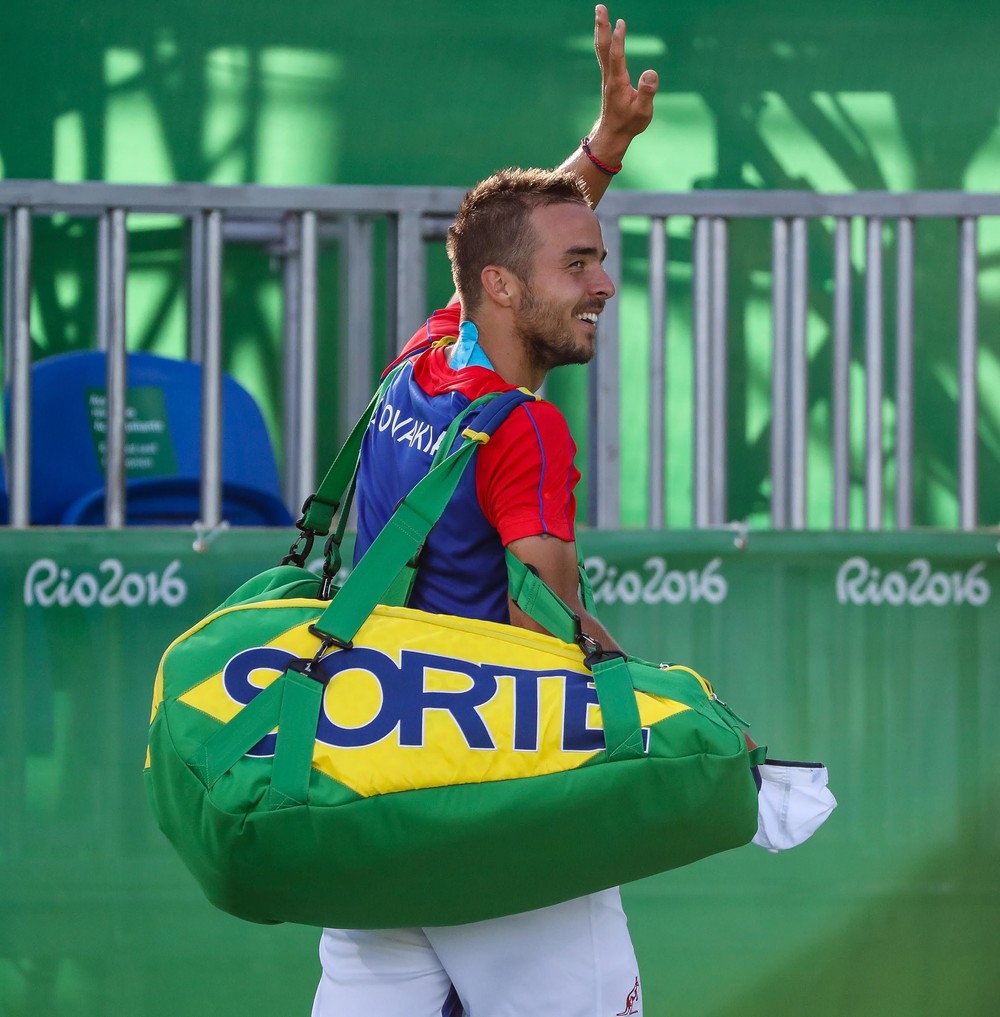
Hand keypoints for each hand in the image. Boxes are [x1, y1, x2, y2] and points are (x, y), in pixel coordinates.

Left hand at [593, 4, 658, 145]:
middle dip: (602, 27)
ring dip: (602, 29)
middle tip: (600, 8)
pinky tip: (606, 31)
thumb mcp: (643, 112)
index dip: (618, 40)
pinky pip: (605, 54)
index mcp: (618, 83)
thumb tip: (651, 73)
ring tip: (601, 12)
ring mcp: (608, 76)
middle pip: (604, 48)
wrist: (612, 134)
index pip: (617, 57)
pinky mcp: (609, 77)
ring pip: (602, 49)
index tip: (620, 23)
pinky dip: (605, 39)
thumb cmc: (629, 123)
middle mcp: (610, 77)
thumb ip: (647, 93)